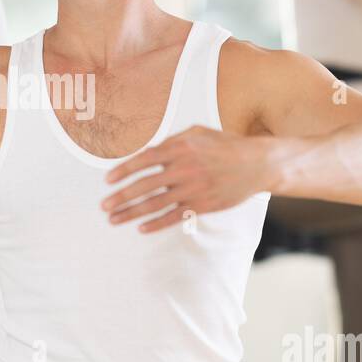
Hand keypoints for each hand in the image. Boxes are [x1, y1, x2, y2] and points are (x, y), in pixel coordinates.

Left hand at [99, 126, 273, 232]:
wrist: (257, 164)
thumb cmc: (225, 145)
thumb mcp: (198, 132)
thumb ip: (171, 141)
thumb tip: (146, 151)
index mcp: (180, 147)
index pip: (144, 160)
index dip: (123, 170)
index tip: (108, 180)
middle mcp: (184, 168)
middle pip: (144, 185)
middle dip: (120, 196)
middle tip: (103, 205)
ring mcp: (193, 189)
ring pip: (155, 204)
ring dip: (131, 213)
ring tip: (114, 219)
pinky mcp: (203, 205)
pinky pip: (174, 217)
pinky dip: (156, 224)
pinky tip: (141, 228)